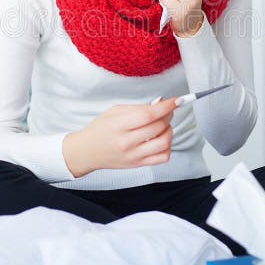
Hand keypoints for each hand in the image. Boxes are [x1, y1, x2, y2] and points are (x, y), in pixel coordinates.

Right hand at [62, 98, 177, 177]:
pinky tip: (160, 139)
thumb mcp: (114, 111)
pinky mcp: (138, 165)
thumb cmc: (100, 129)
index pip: (148, 115)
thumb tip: (161, 103)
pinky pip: (163, 157)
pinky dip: (167, 146)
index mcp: (119, 125)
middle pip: (158, 127)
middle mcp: (127, 142)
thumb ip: (138, 107)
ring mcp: (133, 156)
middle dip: (168, 115)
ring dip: (169, 130)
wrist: (87, 152)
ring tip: (163, 125)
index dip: (166, 106)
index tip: (177, 100)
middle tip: (166, 110)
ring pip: (164, 143)